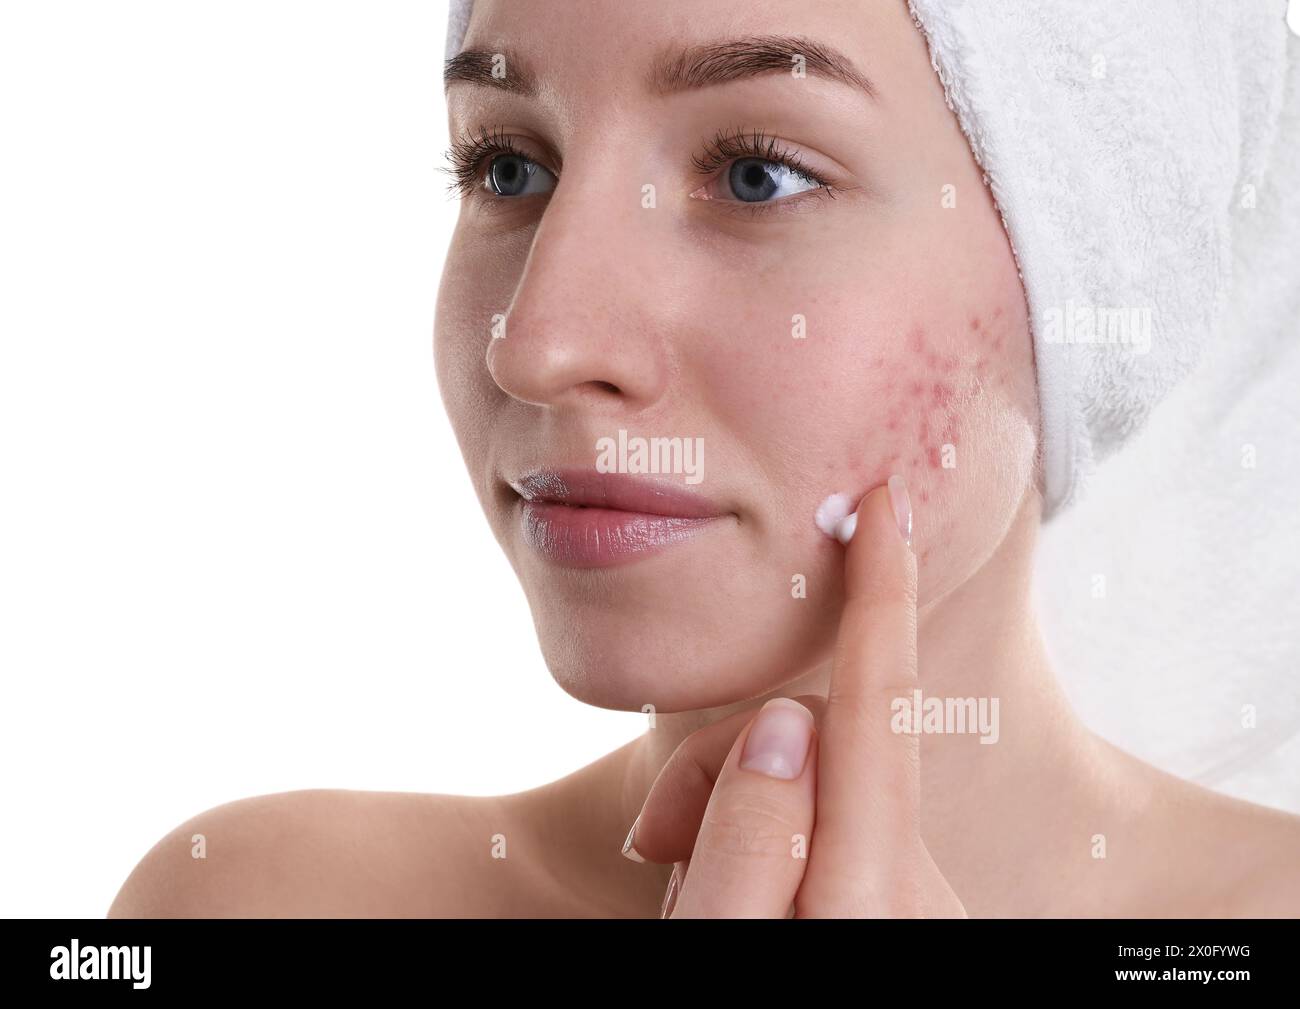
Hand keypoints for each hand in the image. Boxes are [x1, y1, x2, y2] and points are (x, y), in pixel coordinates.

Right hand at [625, 476, 966, 917]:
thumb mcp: (717, 941)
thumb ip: (748, 834)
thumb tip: (781, 723)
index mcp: (875, 889)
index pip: (877, 705)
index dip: (879, 590)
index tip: (887, 504)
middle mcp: (915, 886)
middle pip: (816, 744)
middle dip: (727, 762)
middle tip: (654, 839)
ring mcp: (913, 900)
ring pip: (810, 784)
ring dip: (732, 811)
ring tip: (680, 882)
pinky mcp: (895, 908)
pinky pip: (819, 831)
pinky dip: (760, 845)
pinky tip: (729, 900)